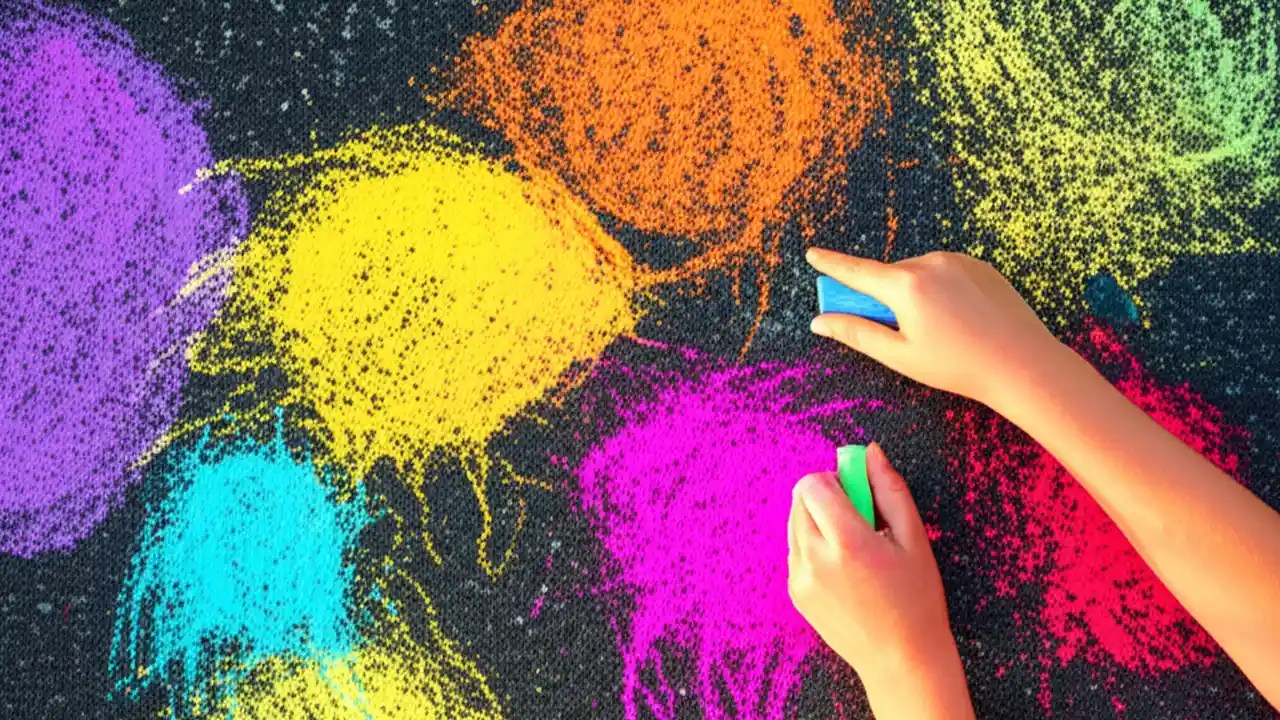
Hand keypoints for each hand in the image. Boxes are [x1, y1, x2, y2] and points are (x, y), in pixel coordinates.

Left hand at [789, 443, 972, 719]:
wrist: (901, 660)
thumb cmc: (917, 599)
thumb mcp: (914, 539)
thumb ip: (889, 489)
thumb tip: (869, 452)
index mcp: (847, 542)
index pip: (811, 485)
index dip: (833, 480)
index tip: (857, 493)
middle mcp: (815, 559)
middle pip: (799, 500)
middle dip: (825, 498)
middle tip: (859, 520)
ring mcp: (800, 578)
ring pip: (794, 524)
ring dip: (817, 521)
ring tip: (853, 547)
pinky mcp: (795, 593)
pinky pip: (796, 551)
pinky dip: (814, 546)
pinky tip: (845, 569)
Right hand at [807, 248, 1067, 410]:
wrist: (1022, 362)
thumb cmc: (958, 364)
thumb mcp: (899, 355)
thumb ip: (856, 333)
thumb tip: (820, 322)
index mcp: (906, 285)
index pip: (856, 270)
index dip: (831, 263)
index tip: (812, 254)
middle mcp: (930, 263)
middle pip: (888, 275)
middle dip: (881, 296)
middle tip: (892, 330)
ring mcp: (958, 261)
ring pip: (917, 273)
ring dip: (912, 294)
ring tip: (936, 331)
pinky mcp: (979, 265)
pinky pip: (945, 272)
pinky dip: (939, 290)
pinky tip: (956, 320)